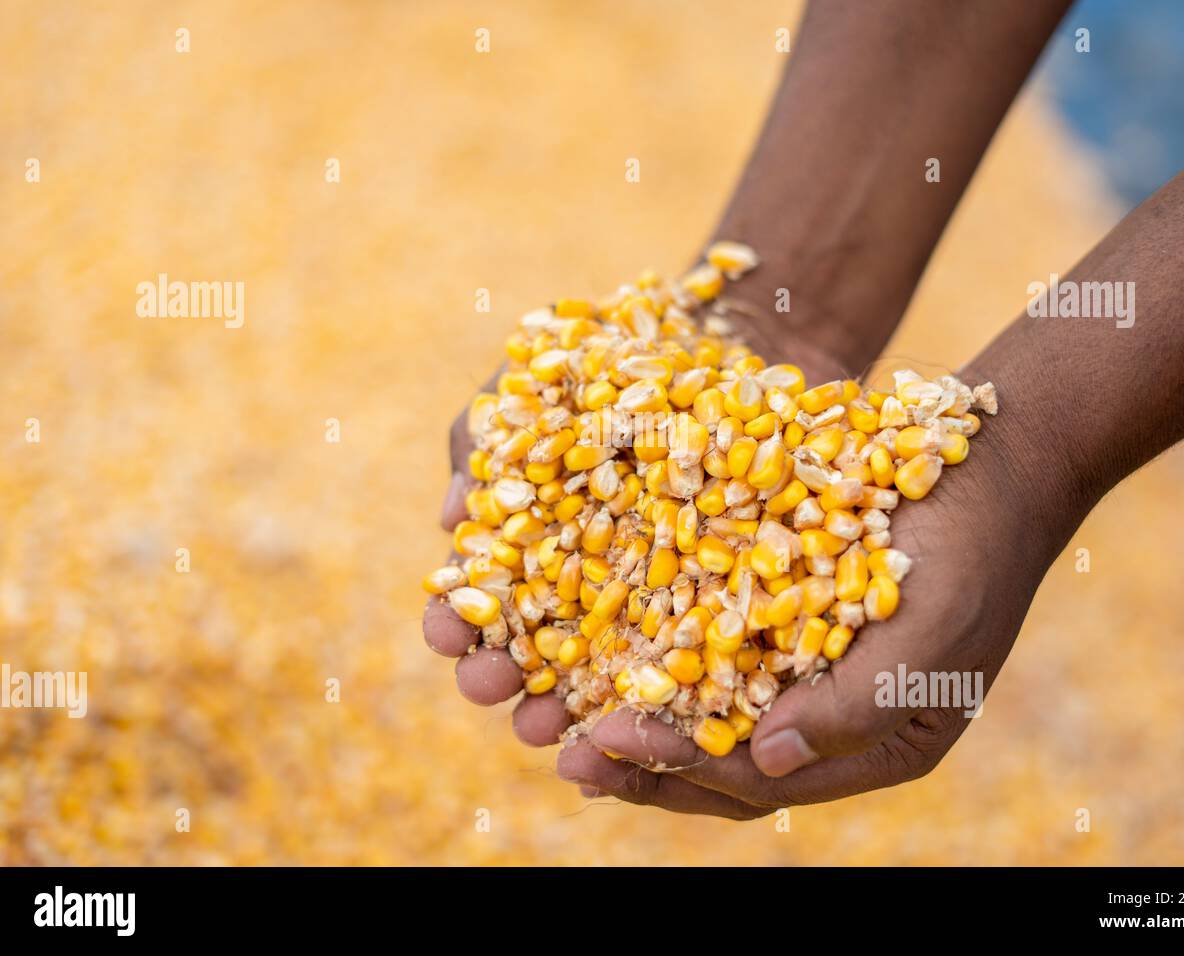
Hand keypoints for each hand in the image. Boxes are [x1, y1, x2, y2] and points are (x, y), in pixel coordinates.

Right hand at [421, 279, 876, 754]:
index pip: (485, 590)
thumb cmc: (627, 354)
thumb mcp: (546, 376)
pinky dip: (662, 699)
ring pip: (603, 670)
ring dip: (568, 708)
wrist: (738, 335)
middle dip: (503, 674)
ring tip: (551, 730)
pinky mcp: (722, 603)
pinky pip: (692, 660)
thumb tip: (450, 520)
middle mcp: (591, 578)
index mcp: (539, 535)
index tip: (444, 632)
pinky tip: (644, 723)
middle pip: (535, 645)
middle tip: (491, 688)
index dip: (458, 617)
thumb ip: (489, 438)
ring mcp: (656, 595)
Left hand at [555, 394, 1068, 816]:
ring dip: (632, 715)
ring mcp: (796, 664)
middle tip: (565, 756)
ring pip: (700, 707)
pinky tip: (591, 634)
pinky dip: (650, 644)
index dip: (680, 765)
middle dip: (641, 765)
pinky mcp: (774, 608)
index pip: (761, 778)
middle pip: (717, 761)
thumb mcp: (932, 632)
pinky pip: (703, 638)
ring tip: (553, 716)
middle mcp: (823, 716)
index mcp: (870, 745)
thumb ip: (859, 702)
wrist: (989, 464)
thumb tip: (770, 760)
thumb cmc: (976, 551)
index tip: (606, 741)